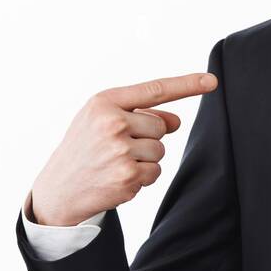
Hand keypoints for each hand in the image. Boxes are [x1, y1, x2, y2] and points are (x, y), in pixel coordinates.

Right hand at [29, 71, 218, 226]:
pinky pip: (155, 172)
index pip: (155, 90)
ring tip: (115, 163)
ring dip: (145, 159)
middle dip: (147, 137)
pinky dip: (142, 177)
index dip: (187, 85)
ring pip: (160, 151)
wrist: (58, 189)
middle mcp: (112, 123)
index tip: (212, 81)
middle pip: (161, 127)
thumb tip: (176, 121)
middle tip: (116, 148)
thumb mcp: (104, 121)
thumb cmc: (85, 148)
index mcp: (104, 103)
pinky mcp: (127, 177)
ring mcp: (120, 151)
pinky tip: (117, 178)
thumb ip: (140, 114)